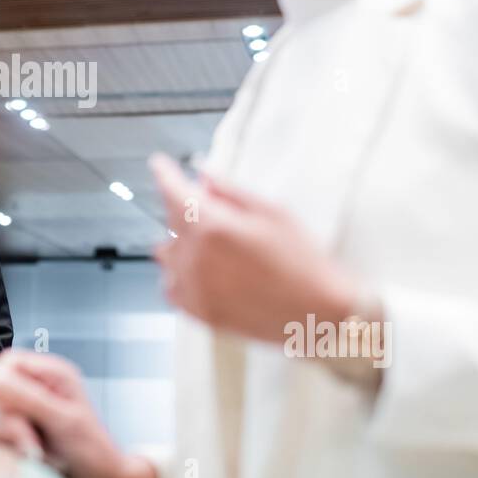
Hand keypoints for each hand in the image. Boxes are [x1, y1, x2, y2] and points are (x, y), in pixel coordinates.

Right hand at [0, 350, 157, 477]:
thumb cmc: (94, 451)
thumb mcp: (62, 420)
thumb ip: (28, 398)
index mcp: (53, 375)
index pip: (10, 361)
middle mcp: (40, 389)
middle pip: (0, 392)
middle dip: (12, 420)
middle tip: (32, 439)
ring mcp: (31, 412)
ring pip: (0, 417)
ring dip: (16, 438)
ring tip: (40, 452)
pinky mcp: (24, 433)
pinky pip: (3, 436)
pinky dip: (15, 448)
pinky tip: (34, 456)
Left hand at [149, 152, 364, 345]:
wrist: (317, 314)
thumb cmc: (303, 261)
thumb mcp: (273, 213)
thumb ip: (231, 191)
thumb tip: (202, 175)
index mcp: (213, 226)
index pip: (174, 191)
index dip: (165, 173)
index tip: (159, 164)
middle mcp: (196, 256)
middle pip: (172, 220)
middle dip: (187, 208)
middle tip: (217, 211)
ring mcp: (194, 287)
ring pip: (167, 253)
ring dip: (182, 242)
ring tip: (215, 246)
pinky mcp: (199, 312)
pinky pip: (172, 286)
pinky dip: (182, 274)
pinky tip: (208, 272)